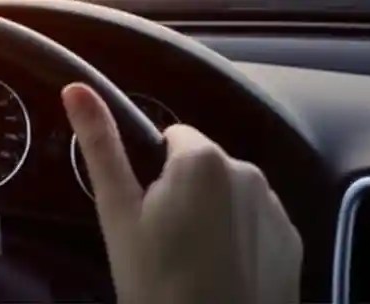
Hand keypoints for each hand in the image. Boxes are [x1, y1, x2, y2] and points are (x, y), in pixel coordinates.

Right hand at [62, 83, 301, 303]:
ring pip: (230, 195)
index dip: (153, 174)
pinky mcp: (293, 241)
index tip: (146, 215)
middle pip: (203, 166)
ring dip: (214, 215)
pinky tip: (224, 274)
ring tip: (194, 263)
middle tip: (164, 244)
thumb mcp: (118, 216)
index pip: (171, 138)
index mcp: (202, 159)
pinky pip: (257, 224)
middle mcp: (247, 170)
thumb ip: (101, 146)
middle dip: (184, 193)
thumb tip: (76, 86)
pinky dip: (241, 240)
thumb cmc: (156, 283)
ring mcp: (276, 207)